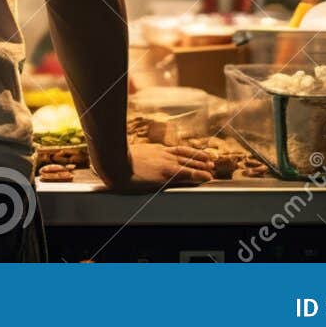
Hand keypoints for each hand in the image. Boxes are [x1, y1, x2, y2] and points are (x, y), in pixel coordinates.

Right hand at [95, 142, 215, 191]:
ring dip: (202, 165)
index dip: (186, 152)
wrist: (114, 162)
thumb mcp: (126, 154)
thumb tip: (128, 158)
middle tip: (209, 159)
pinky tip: (208, 176)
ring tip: (211, 167)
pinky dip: (200, 174)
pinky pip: (188, 173)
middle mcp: (162, 154)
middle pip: (184, 154)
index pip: (173, 150)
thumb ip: (133, 155)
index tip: (194, 153)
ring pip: (189, 162)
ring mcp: (165, 162)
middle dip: (198, 157)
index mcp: (153, 149)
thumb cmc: (115, 160)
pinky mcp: (167, 172)